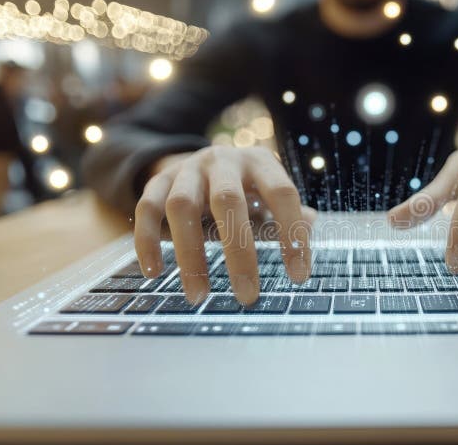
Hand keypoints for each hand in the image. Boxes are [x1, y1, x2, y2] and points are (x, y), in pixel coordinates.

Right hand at [134, 145, 311, 304]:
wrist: (203, 162)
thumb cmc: (248, 191)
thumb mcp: (271, 198)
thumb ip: (290, 214)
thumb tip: (311, 223)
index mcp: (260, 162)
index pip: (282, 193)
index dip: (292, 233)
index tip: (298, 277)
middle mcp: (222, 161)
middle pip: (227, 201)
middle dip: (239, 252)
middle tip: (247, 296)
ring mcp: (187, 169)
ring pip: (181, 207)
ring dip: (189, 255)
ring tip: (198, 297)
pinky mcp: (157, 182)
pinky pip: (145, 209)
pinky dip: (147, 241)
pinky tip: (154, 272)